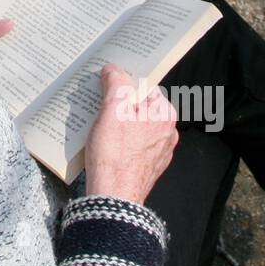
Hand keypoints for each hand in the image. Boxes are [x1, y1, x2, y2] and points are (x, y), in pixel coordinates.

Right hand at [83, 64, 177, 204]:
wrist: (114, 197)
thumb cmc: (115, 153)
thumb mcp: (113, 109)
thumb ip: (117, 83)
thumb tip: (114, 69)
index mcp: (164, 114)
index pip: (144, 86)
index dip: (123, 84)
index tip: (106, 85)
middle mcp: (167, 132)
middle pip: (139, 107)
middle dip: (119, 105)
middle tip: (98, 106)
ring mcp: (159, 151)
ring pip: (135, 126)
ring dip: (117, 124)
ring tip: (97, 126)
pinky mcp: (147, 167)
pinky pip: (132, 145)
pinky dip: (120, 142)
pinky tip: (104, 145)